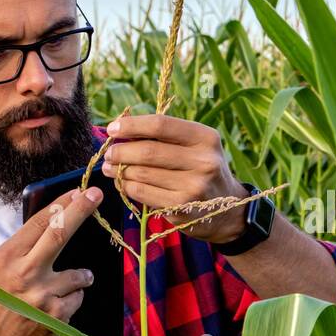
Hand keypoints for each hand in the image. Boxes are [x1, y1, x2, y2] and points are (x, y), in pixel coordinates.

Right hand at [0, 185, 102, 335]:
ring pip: (79, 274)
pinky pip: (78, 298)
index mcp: (6, 257)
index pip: (39, 223)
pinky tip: (54, 308)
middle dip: (81, 210)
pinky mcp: (56, 315)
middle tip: (96, 195)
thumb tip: (57, 221)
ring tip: (61, 288)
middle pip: (59, 233)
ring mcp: (41, 294)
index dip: (62, 204)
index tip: (78, 191)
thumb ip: (24, 250)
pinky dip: (72, 300)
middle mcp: (23, 272)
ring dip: (80, 278)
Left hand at [101, 114, 247, 242]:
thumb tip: (120, 126)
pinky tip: (124, 183)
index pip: (161, 125)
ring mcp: (193, 187)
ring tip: (111, 168)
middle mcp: (204, 162)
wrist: (227, 210)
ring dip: (119, 170)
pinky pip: (143, 193)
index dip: (132, 126)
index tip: (113, 129)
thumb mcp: (195, 146)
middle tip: (109, 153)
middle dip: (121, 151)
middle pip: (148, 151)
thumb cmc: (201, 169)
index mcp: (206, 138)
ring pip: (142, 174)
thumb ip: (164, 135)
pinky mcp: (182, 207)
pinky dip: (128, 186)